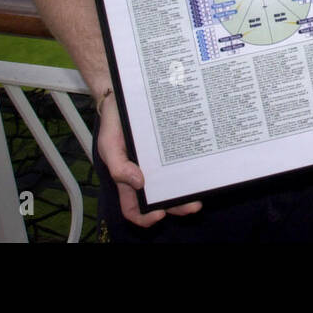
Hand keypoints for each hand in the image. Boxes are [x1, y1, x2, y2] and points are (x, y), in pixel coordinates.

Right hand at [97, 91, 201, 226]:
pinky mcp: (173, 146)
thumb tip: (138, 183)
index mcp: (127, 179)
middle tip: (194, 205)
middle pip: (162, 198)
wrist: (125, 95)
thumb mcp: (109, 144)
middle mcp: (147, 173)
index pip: (134, 208)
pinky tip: (202, 163)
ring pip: (177, 182)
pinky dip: (193, 166)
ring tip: (203, 187)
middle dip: (179, 206)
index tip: (159, 214)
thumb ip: (118, 165)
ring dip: (190, 189)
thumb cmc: (114, 123)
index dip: (145, 217)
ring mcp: (161, 160)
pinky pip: (183, 159)